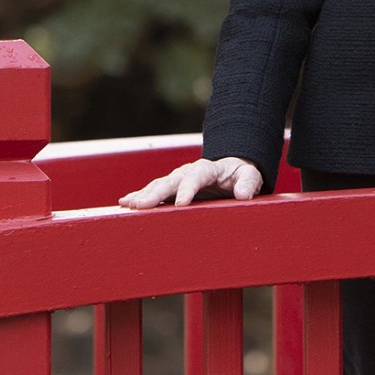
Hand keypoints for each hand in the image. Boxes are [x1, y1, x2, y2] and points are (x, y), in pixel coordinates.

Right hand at [119, 156, 263, 207]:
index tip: (181, 203)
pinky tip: (125, 203)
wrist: (229, 169)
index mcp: (208, 169)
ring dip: (143, 195)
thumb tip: (243, 194)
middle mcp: (188, 172)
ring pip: (158, 186)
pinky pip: (153, 191)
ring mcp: (177, 179)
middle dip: (155, 193)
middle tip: (141, 205)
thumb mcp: (249, 176)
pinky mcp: (171, 188)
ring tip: (128, 204)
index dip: (188, 189)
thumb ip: (248, 183)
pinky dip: (139, 196)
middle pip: (170, 181)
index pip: (197, 177)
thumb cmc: (240, 175)